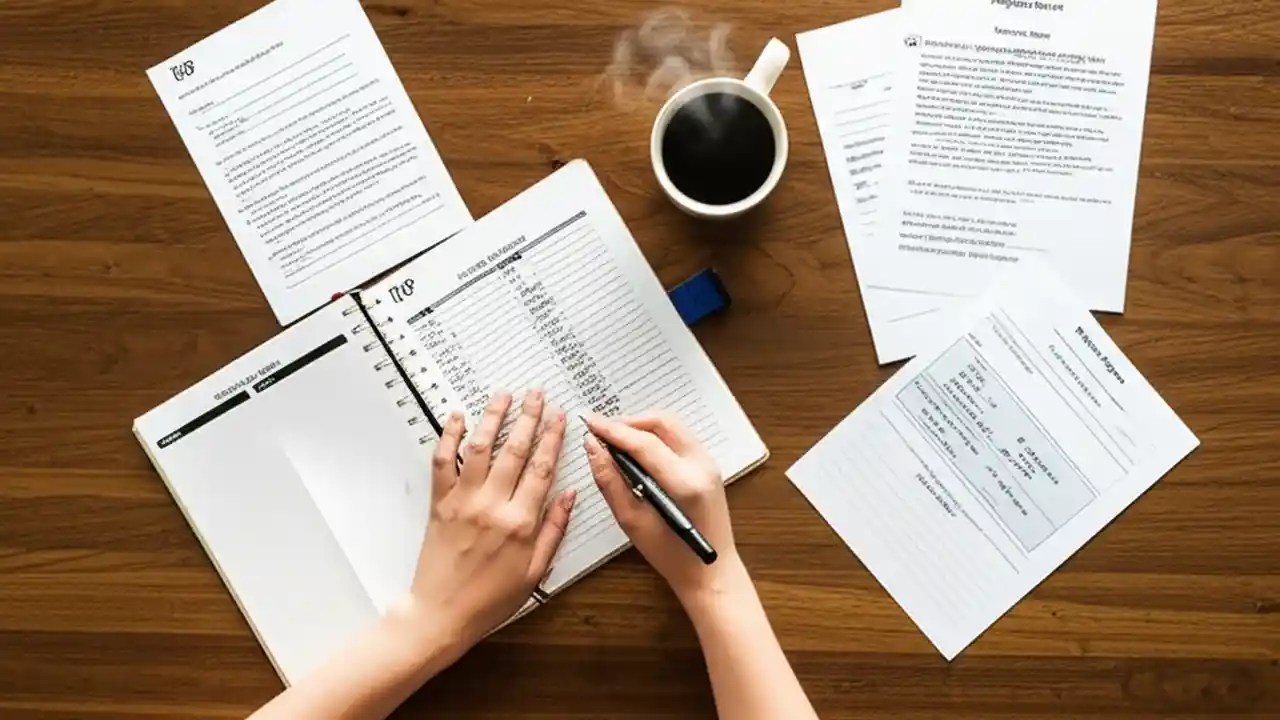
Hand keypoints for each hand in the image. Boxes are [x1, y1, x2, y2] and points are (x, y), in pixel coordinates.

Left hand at [400, 389, 574, 652]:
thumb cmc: (491, 599)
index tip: (559, 416)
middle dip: (528, 418)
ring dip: (492, 418)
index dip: (552, 438)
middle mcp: (493, 506)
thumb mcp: (536, 571)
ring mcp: (464, 502)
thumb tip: (570, 495)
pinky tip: (456, 418)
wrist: (442, 614)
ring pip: (480, 448)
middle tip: (536, 394)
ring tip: (503, 395)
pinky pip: (442, 463)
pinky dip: (448, 437)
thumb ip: (554, 529)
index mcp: (521, 523)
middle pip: (514, 451)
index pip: (542, 469)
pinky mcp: (440, 504)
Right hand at [584, 413, 744, 606]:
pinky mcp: (709, 465)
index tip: (589, 422)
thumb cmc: (672, 556)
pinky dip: (655, 436)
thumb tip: (592, 448)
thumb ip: (610, 481)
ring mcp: (709, 463)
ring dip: (642, 426)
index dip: (613, 430)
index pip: (644, 442)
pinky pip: (679, 437)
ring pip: (671, 425)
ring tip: (616, 439)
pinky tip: (637, 449)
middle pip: (662, 422)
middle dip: (628, 421)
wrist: (711, 572)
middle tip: (602, 431)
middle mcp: (702, 465)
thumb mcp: (633, 522)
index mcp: (685, 483)